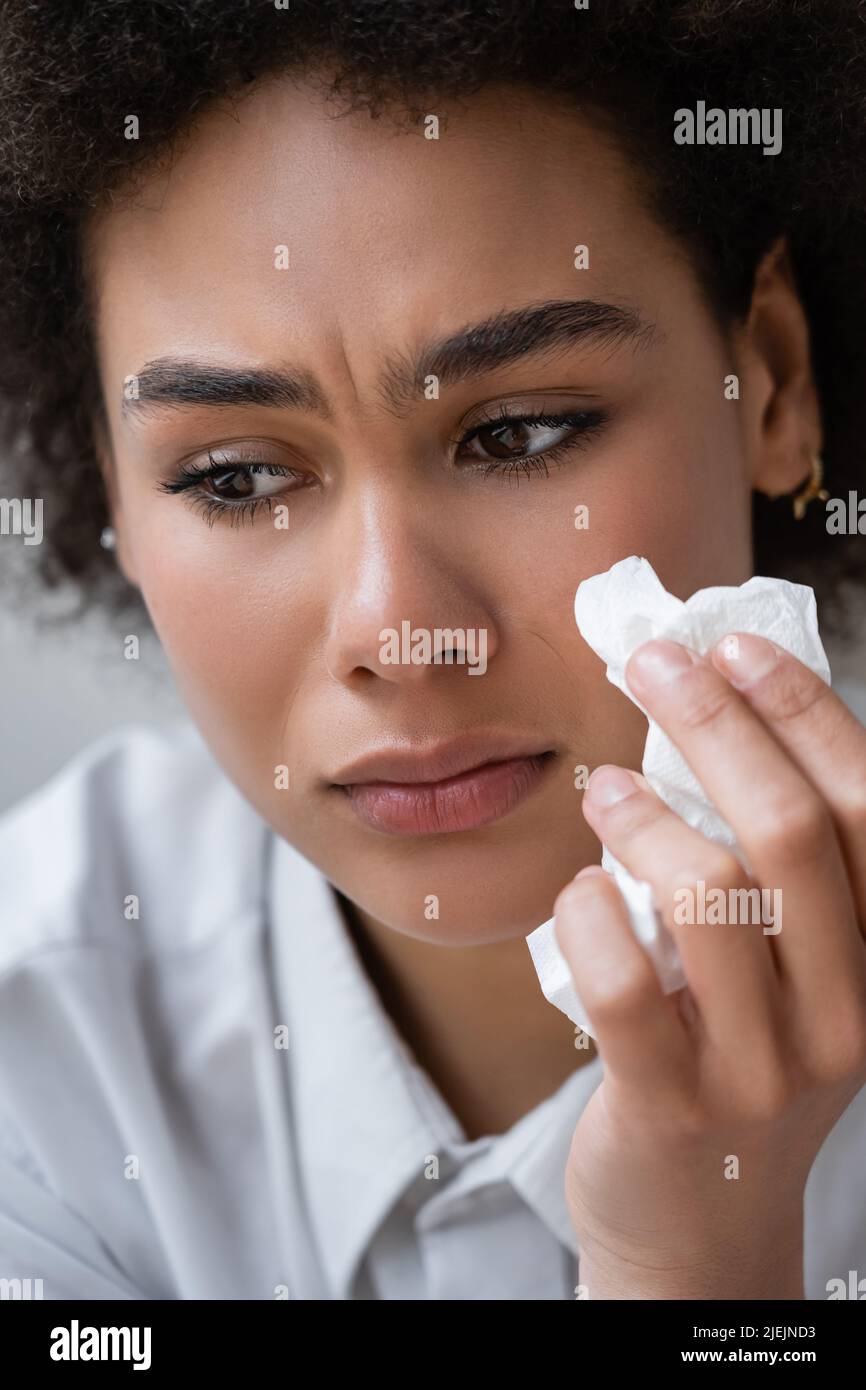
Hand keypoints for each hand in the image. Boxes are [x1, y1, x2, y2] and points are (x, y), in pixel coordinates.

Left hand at [555, 633, 865, 1299]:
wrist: (701, 1217)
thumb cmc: (737, 1051)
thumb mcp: (789, 963)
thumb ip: (774, 862)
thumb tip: (712, 708)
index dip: (800, 711)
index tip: (731, 644)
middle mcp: (848, 1013)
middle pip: (790, 833)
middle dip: (714, 724)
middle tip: (649, 664)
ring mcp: (765, 1067)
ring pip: (707, 896)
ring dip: (642, 818)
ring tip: (605, 790)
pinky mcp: (675, 1104)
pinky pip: (624, 982)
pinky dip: (588, 912)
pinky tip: (580, 890)